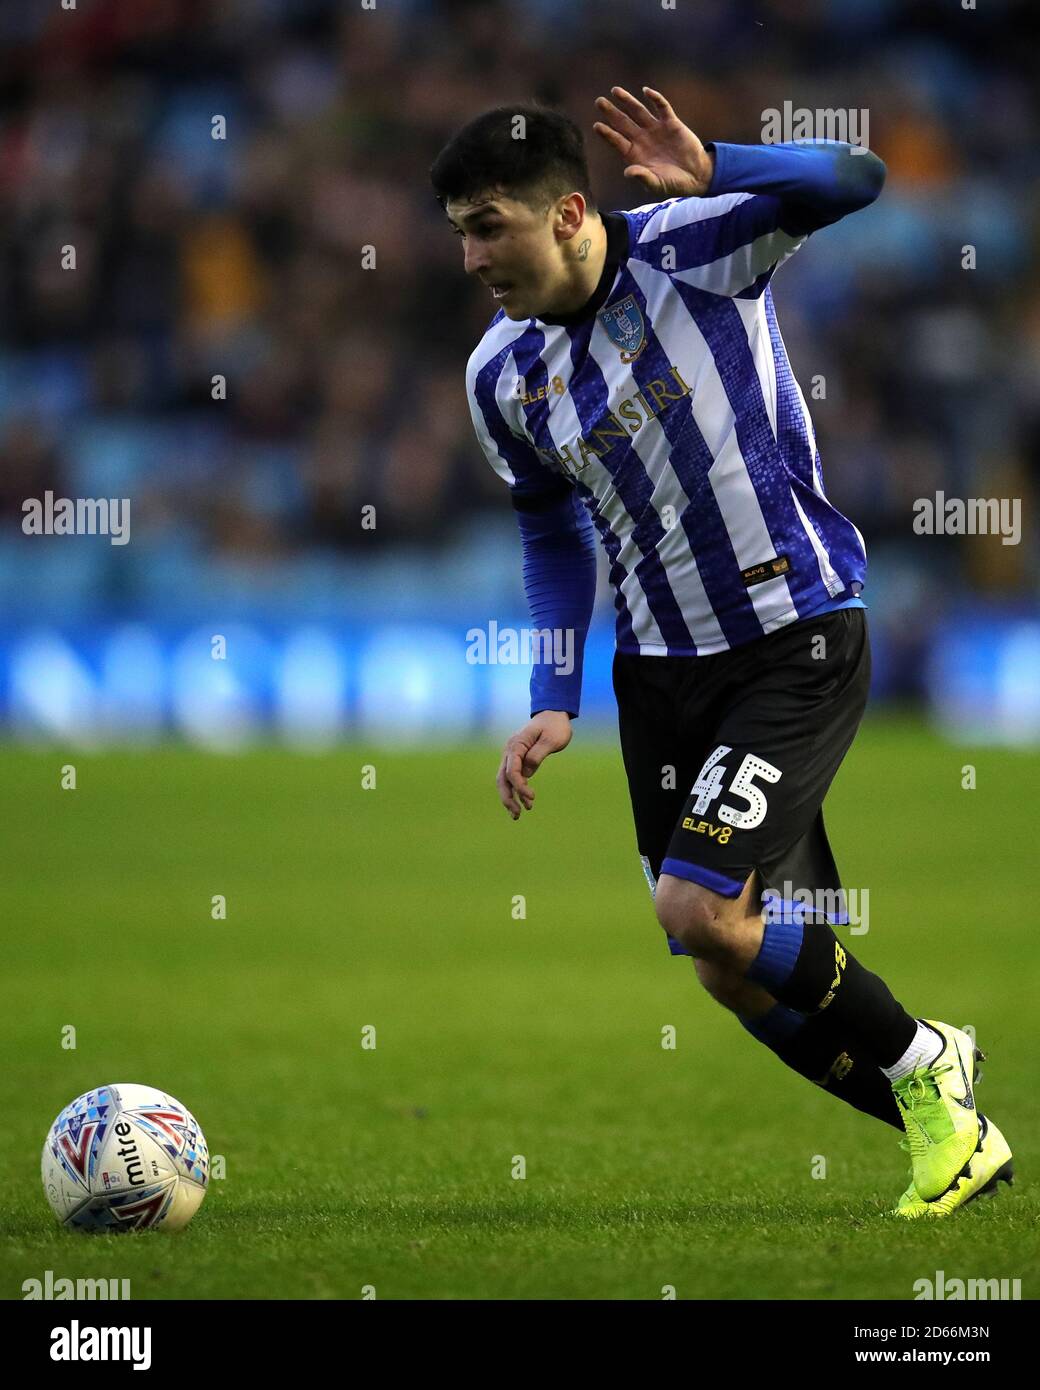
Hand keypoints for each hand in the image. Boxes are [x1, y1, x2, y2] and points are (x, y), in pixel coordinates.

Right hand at [496, 711, 572, 819]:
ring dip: (509, 798)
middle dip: (507, 798)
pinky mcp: (518, 760)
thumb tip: (527, 772)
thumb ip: (538, 755)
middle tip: (517, 814)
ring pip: (505, 781)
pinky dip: (517, 791)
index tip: (532, 797)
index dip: (519, 786)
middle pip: (502, 778)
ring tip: (517, 815)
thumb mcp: (551, 740)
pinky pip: (514, 778)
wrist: (553, 714)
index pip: (511, 770)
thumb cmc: (555, 726)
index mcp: (516, 745)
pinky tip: (524, 803)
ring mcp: (512, 756)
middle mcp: (510, 751)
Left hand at [593, 86, 714, 198]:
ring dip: (627, 101)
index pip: (618, 141)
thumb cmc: (673, 184)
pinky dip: (655, 99)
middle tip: (598, 101)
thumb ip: (643, 177)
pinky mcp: (671, 124)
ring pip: (639, 111)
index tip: (597, 126)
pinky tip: (646, 91)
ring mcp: (656, 130)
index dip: (608, 134)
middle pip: (623, 123)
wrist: (696, 176)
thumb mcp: (657, 184)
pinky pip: (662, 108)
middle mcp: (643, 140)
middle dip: (611, 112)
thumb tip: (628, 172)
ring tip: (615, 90)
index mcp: (635, 155)